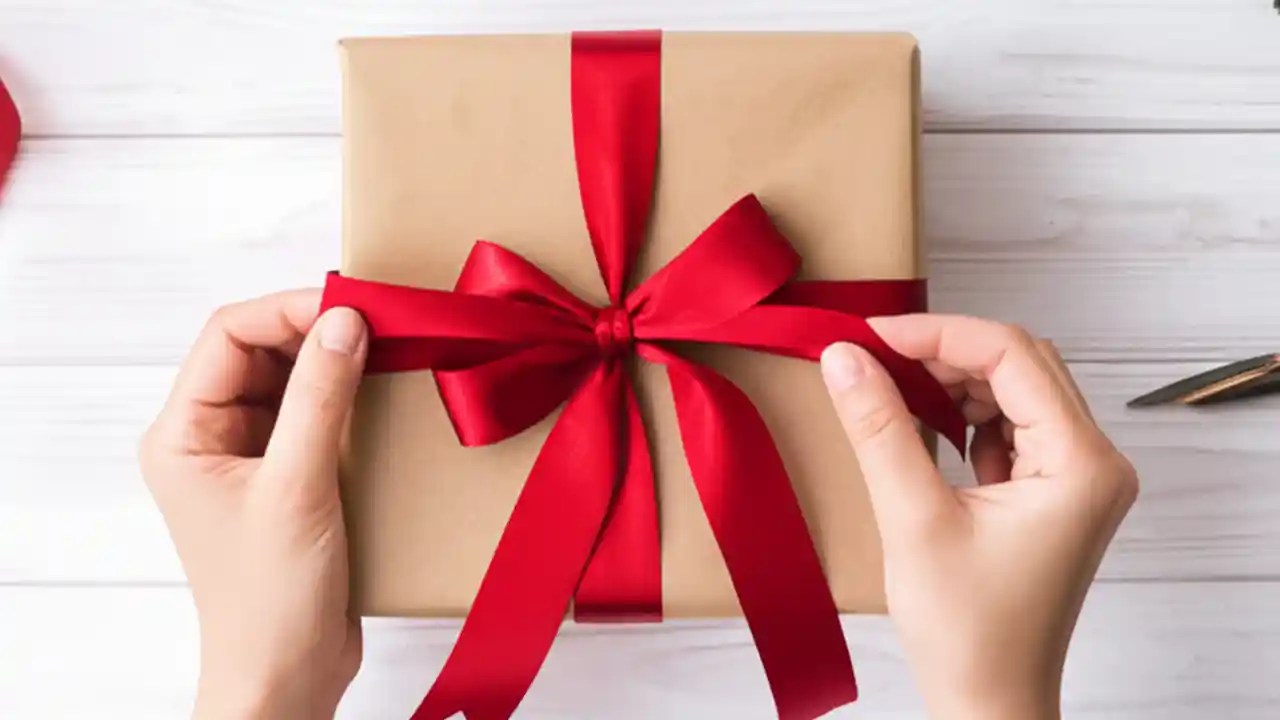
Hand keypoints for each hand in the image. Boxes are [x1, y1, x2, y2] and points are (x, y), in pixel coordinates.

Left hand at [139, 290, 367, 718]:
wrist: (288, 677)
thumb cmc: (270, 601)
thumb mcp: (297, 487)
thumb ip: (319, 398)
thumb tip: (344, 321)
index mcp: (183, 435)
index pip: (229, 336)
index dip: (289, 311)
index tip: (352, 305)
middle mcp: (211, 439)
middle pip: (262, 350)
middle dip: (318, 331)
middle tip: (381, 322)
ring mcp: (251, 459)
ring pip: (293, 380)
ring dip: (338, 365)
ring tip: (389, 351)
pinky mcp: (290, 479)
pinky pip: (317, 416)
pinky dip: (351, 400)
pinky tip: (385, 398)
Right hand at [820, 316, 1137, 719]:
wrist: (989, 702)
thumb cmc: (968, 633)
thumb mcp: (912, 520)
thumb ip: (879, 428)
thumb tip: (845, 358)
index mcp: (1082, 465)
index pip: (1012, 356)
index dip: (939, 335)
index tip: (873, 337)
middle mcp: (1094, 463)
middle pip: (1020, 364)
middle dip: (944, 352)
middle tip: (874, 356)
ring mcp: (1076, 478)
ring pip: (1014, 390)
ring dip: (951, 381)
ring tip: (889, 387)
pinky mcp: (1052, 492)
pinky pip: (1009, 425)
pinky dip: (962, 414)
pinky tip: (919, 425)